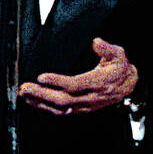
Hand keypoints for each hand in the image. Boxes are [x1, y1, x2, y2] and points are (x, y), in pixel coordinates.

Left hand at [18, 38, 137, 116]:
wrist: (127, 86)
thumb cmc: (119, 69)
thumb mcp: (118, 54)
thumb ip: (107, 48)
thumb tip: (96, 42)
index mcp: (98, 83)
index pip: (75, 85)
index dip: (57, 82)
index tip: (42, 77)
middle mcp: (90, 97)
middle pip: (62, 99)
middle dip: (42, 94)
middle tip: (26, 87)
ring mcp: (84, 106)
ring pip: (60, 108)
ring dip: (40, 102)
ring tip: (25, 94)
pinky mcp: (80, 109)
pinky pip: (61, 111)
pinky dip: (45, 107)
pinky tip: (34, 101)